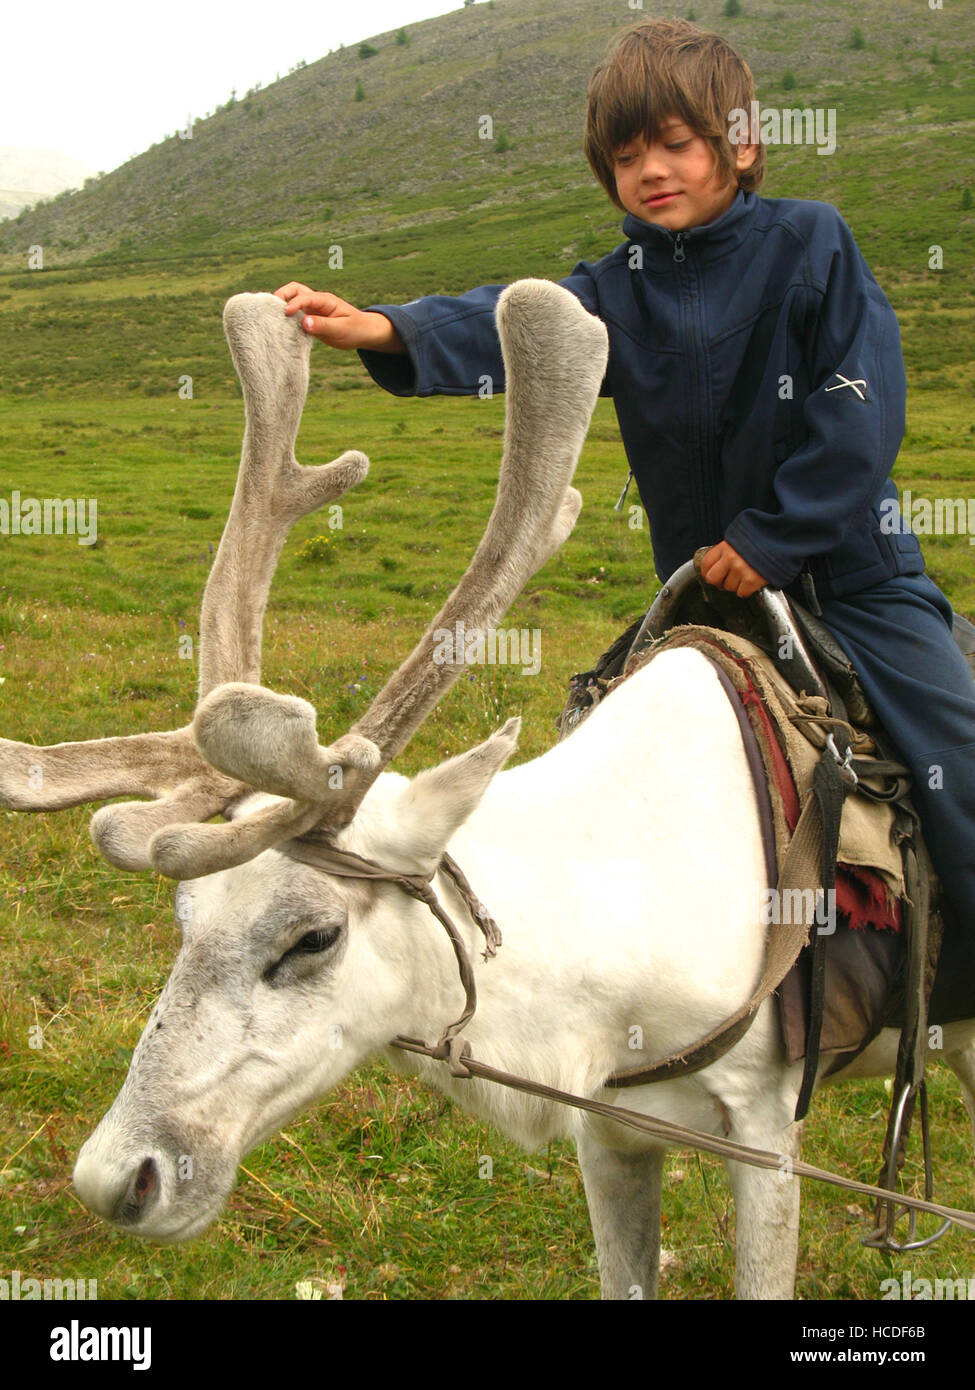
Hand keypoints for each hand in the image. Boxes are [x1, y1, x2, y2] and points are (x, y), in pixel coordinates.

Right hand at [273, 282, 404, 351]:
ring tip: (272, 317)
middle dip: (282, 295)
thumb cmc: (356, 329)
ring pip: (293, 301)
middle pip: (295, 290)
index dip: (294, 303)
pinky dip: (287, 319)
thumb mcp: (341, 329)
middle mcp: (317, 302)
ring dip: (282, 306)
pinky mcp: (311, 320)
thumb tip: (304, 323)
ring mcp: (313, 310)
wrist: (364, 333)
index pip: (305, 296)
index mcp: (325, 300)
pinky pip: (295, 316)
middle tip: (271, 308)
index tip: (285, 313)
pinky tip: (281, 328)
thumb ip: (323, 326)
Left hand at [700, 541, 768, 597]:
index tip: (711, 575)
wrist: (782, 540)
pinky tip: (751, 582)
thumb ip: (727, 551)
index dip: (707, 572)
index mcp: (726, 546)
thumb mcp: (739, 540)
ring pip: (728, 587)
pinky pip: (741, 593)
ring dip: (735, 585)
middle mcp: (731, 558)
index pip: (706, 563)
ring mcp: (741, 570)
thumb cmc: (762, 540)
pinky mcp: (752, 580)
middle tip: (726, 580)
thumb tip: (717, 567)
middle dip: (719, 582)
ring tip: (745, 576)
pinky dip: (746, 590)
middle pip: (713, 579)